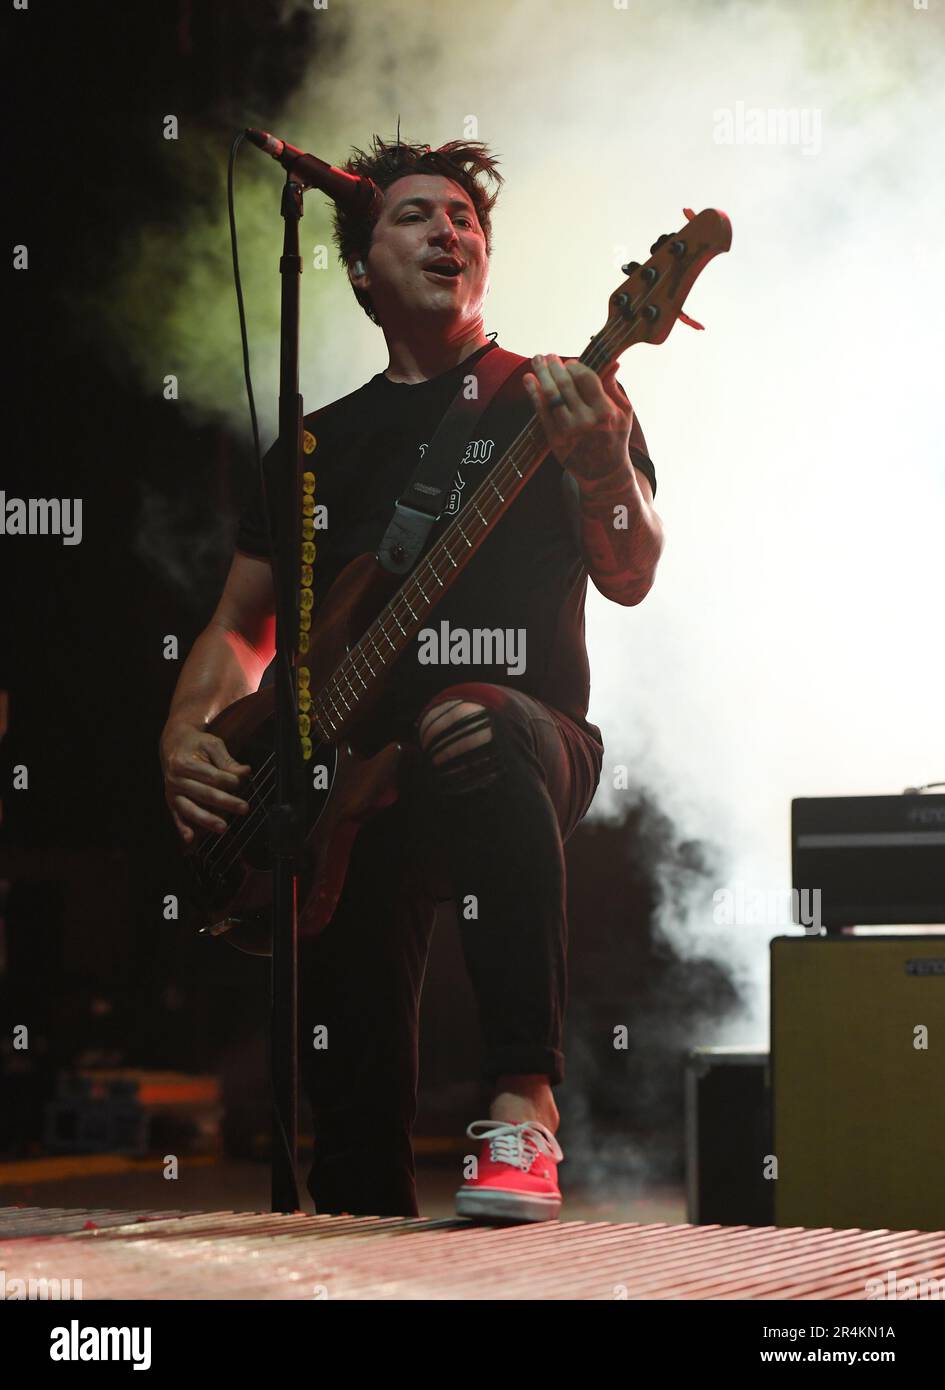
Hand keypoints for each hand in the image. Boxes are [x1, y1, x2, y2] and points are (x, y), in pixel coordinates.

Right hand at [160, 723, 251, 842]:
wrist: (173, 744)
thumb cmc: (196, 745)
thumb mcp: (213, 745)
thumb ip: (228, 761)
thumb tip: (245, 772)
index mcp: (185, 763)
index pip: (211, 776)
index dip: (227, 780)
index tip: (239, 781)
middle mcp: (176, 779)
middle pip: (204, 793)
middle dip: (225, 802)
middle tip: (244, 808)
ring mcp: (172, 792)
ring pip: (190, 808)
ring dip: (207, 819)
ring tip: (223, 827)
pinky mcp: (171, 802)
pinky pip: (177, 817)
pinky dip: (182, 828)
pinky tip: (190, 839)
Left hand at [523, 353, 632, 479]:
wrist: (604, 473)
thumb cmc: (614, 437)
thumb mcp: (623, 413)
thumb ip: (613, 387)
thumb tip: (612, 362)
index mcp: (605, 412)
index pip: (586, 378)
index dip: (574, 366)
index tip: (568, 362)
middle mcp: (585, 421)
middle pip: (565, 385)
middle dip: (554, 366)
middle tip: (547, 355)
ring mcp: (568, 431)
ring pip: (550, 396)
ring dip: (540, 375)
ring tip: (536, 360)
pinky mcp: (554, 440)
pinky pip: (541, 412)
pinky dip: (533, 394)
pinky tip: (528, 380)